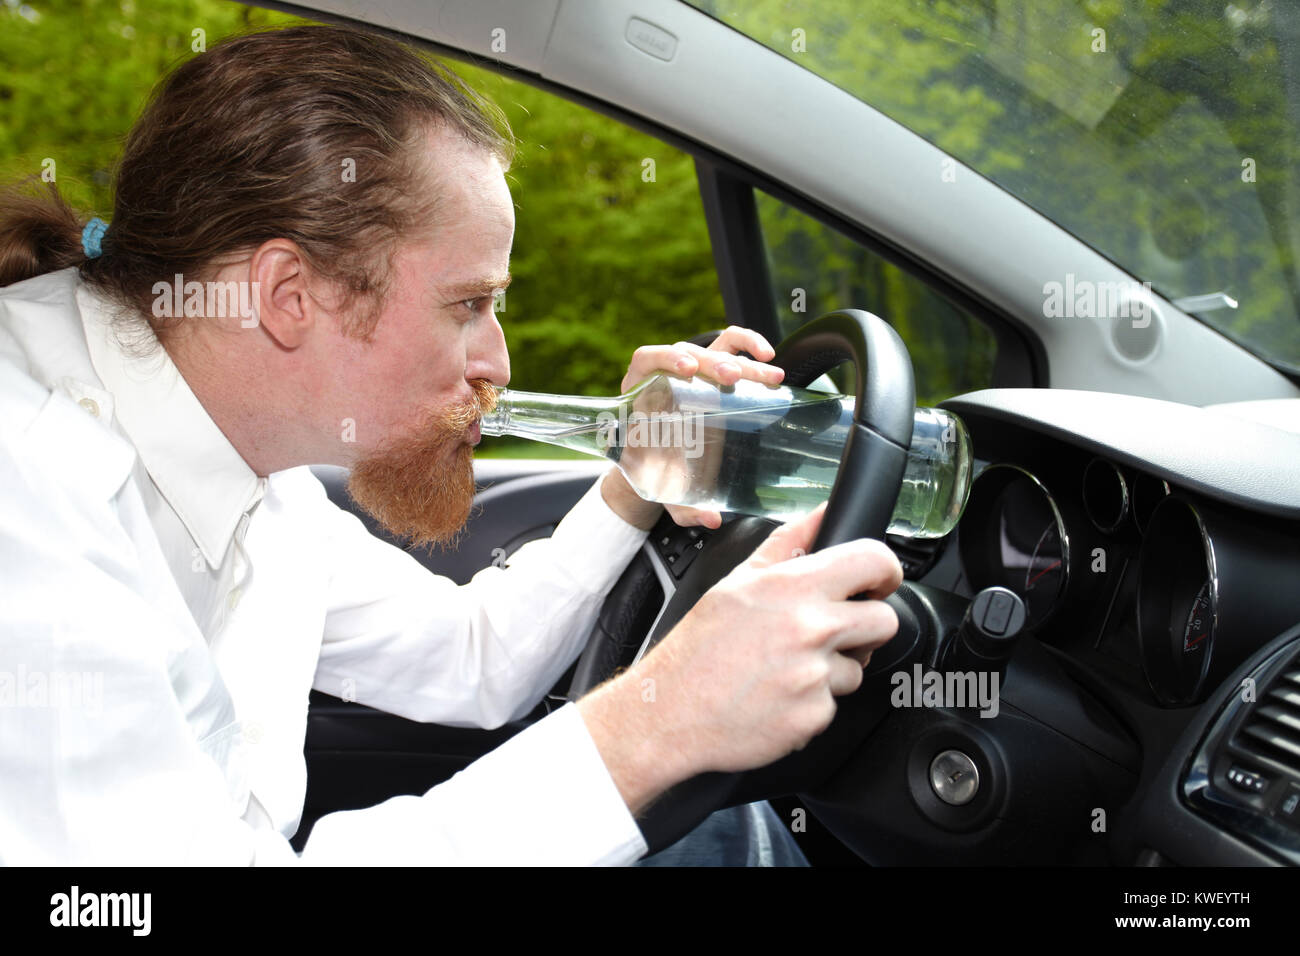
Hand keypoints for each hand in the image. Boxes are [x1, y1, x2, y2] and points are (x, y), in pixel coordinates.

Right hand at [576, 502, 901, 810]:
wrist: (670, 710)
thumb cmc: (699, 647)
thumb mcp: (738, 580)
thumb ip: (788, 542)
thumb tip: (822, 513)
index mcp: (793, 587)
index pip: (874, 561)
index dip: (885, 572)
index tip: (878, 583)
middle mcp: (811, 628)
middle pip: (885, 620)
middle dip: (864, 626)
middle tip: (830, 633)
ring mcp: (815, 676)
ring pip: (858, 668)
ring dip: (832, 670)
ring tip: (786, 669)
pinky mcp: (814, 717)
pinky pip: (833, 704)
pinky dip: (811, 703)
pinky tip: (778, 696)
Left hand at [600, 326, 786, 529]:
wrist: (655, 464)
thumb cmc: (653, 470)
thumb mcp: (663, 488)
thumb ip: (684, 506)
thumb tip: (711, 519)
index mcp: (641, 394)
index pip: (647, 360)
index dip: (665, 358)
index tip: (686, 369)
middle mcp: (666, 376)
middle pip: (688, 352)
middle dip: (712, 362)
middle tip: (732, 377)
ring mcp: (692, 371)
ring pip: (714, 349)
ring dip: (740, 358)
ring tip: (767, 375)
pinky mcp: (712, 373)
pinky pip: (730, 347)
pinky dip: (749, 346)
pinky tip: (768, 358)